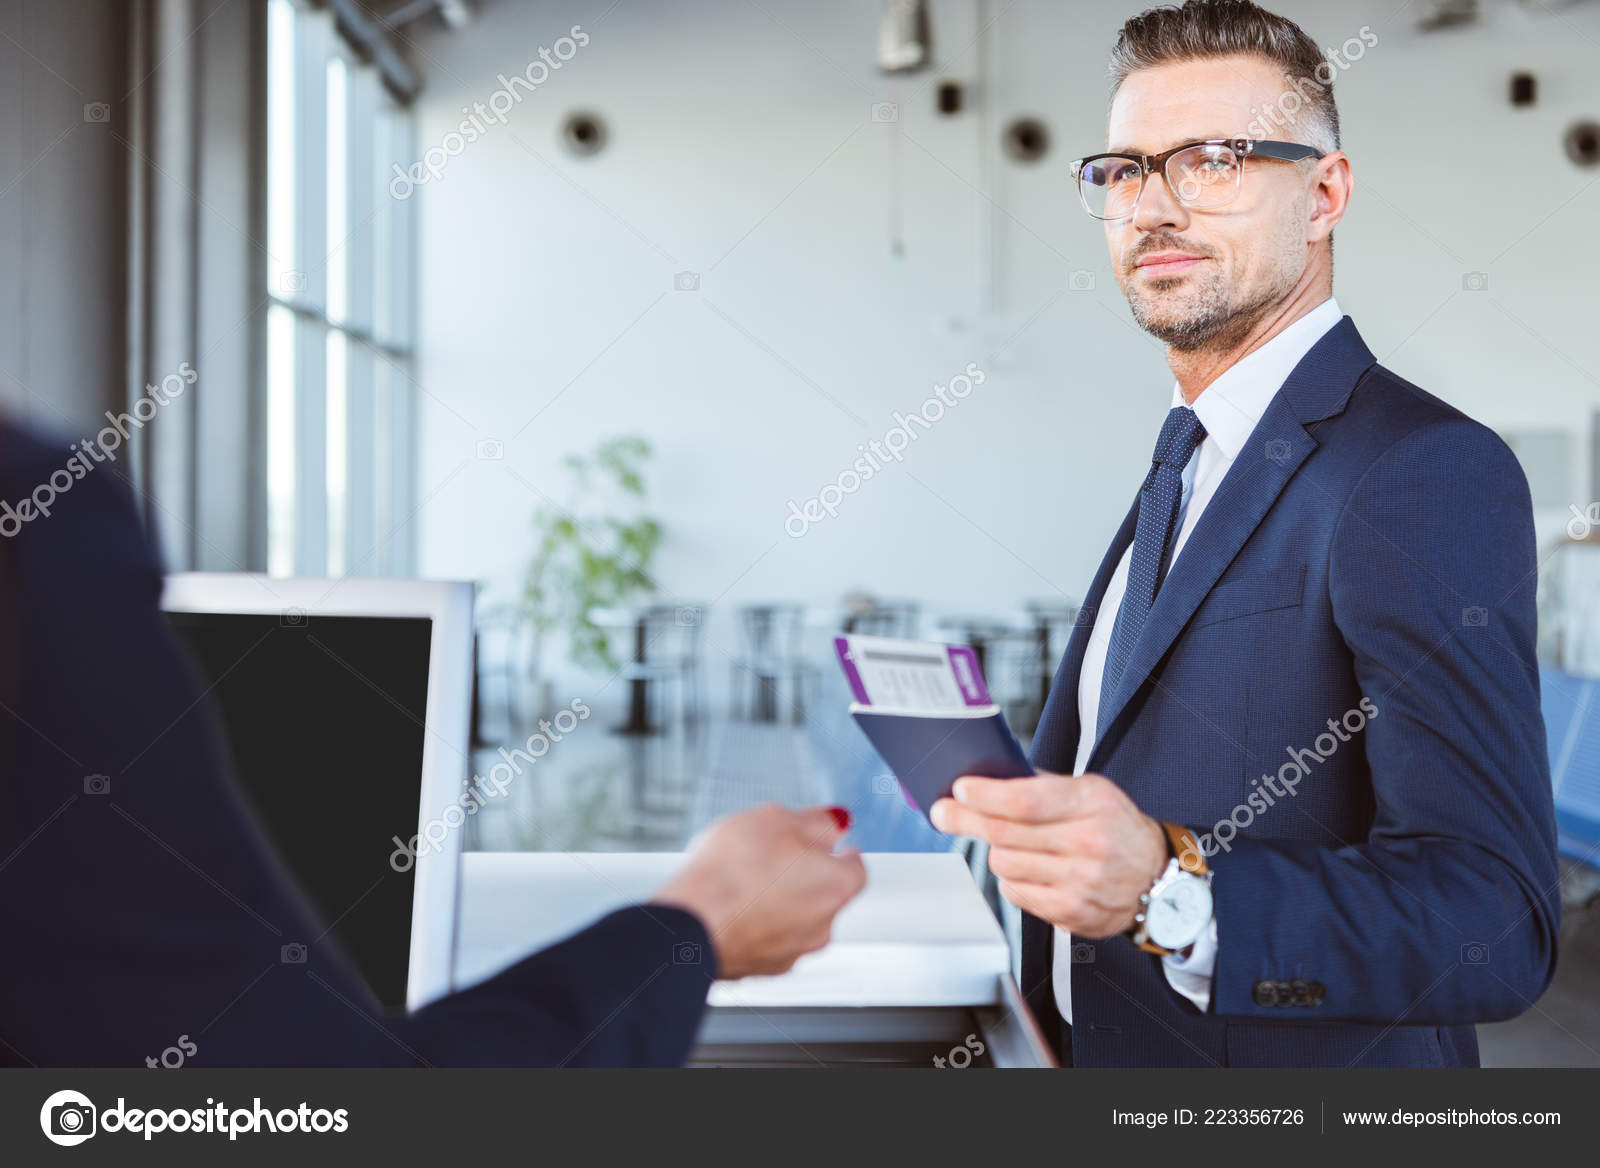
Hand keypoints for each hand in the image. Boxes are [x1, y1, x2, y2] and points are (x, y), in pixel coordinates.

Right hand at [652, 804, 866, 978]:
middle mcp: (822, 926)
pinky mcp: (760, 969)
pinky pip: (766, 940)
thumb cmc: (732, 874)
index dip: (839, 850)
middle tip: (774, 855)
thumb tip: (836, 822)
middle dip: (804, 875)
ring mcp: (791, 953)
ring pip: (795, 920)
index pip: (855, 867)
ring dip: (779, 902)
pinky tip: (730, 907)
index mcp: (836, 886)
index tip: (828, 842)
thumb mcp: (776, 820)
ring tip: (743, 881)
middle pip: (824, 894)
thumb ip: (816, 821)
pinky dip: (756, 925)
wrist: (689, 926)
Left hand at [929, 771, 1166, 937]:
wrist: (1159, 878)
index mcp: (1094, 804)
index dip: (985, 796)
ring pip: (1005, 864)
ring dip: (996, 851)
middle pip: (1006, 834)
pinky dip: (1013, 879)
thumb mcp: (1092, 791)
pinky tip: (1029, 868)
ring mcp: (1081, 883)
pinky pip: (1016, 893)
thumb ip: (1043, 786)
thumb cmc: (1118, 827)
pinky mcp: (1072, 914)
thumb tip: (989, 780)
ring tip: (1009, 842)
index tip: (960, 790)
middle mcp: (1090, 844)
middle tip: (945, 812)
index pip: (1026, 801)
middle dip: (966, 820)